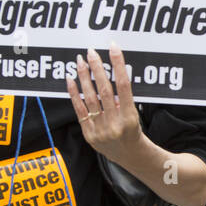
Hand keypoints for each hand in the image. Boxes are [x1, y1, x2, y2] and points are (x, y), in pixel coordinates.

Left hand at [66, 45, 142, 161]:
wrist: (129, 156)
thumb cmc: (133, 132)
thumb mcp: (135, 115)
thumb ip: (123, 98)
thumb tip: (111, 75)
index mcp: (130, 117)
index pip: (124, 86)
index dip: (118, 65)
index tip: (114, 49)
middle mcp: (114, 124)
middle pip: (104, 90)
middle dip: (97, 69)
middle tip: (92, 52)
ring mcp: (100, 130)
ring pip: (90, 98)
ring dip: (84, 77)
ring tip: (80, 61)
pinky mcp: (89, 134)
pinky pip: (79, 110)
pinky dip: (74, 94)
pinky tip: (71, 80)